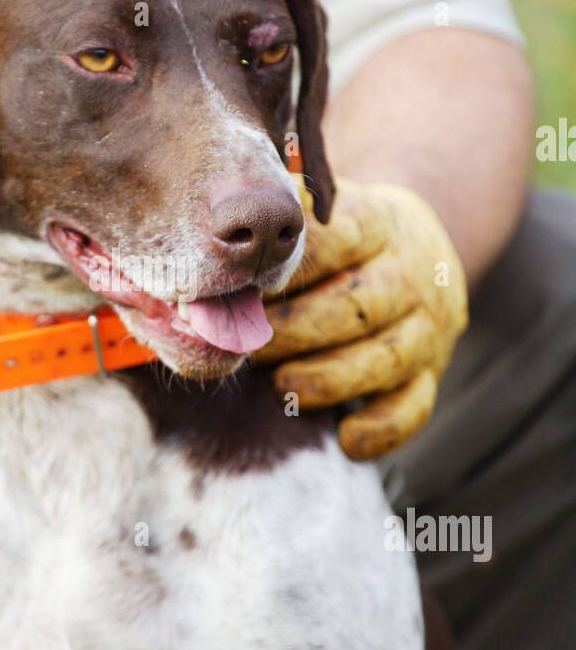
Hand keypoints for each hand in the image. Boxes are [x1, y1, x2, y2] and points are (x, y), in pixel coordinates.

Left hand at [256, 175, 468, 459]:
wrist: (422, 252)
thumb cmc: (346, 238)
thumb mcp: (325, 210)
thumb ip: (282, 220)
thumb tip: (217, 228)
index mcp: (381, 224)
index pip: (338, 242)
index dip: (289, 269)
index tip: (247, 287)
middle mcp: (412, 274)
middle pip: (356, 307)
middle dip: (297, 331)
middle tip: (251, 344)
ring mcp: (428, 326)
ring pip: (385, 359)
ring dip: (330, 379)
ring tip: (284, 386)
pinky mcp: (433, 371)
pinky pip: (414, 407)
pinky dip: (382, 429)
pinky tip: (345, 438)